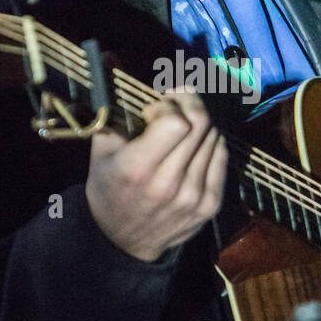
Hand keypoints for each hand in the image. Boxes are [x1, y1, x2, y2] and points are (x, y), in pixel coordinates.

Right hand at [85, 87, 227, 261]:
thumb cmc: (110, 191)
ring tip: (182, 124)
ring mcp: (195, 195)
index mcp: (138, 169)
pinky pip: (221, 156)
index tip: (153, 110)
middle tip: (176, 100)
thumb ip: (112, 118)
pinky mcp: (211, 204)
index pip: (176, 123)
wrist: (125, 241)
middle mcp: (170, 183)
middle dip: (189, 102)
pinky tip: (194, 143)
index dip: (168, 106)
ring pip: (214, 136)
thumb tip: (124, 79)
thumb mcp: (99, 156)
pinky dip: (210, 141)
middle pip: (200, 124)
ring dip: (199, 122)